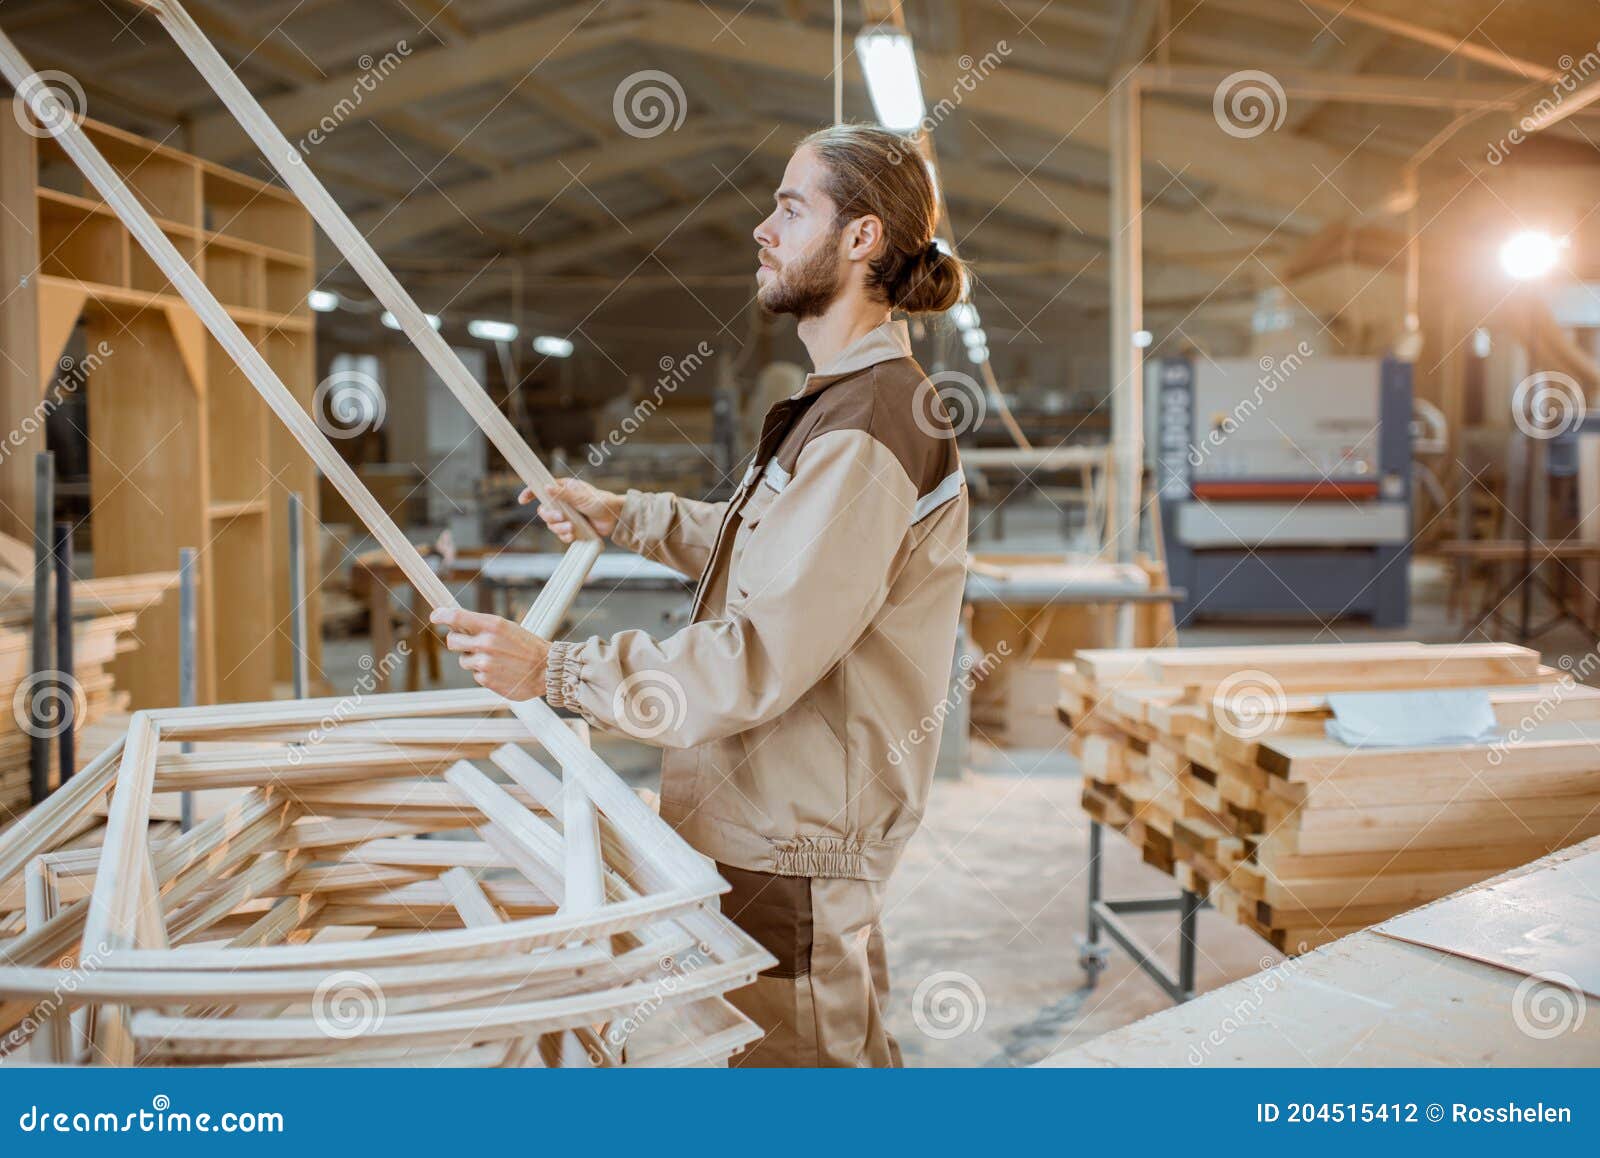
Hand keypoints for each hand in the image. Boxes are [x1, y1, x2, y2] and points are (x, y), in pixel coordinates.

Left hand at [431, 608, 550, 699]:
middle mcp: (486, 642)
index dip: (441, 615)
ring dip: (474, 660)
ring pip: (463, 660)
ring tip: (495, 660)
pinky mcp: (485, 679)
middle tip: (468, 643)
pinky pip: (475, 674)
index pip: (457, 617)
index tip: (436, 616)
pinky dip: (484, 673)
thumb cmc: (528, 647)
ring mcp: (485, 662)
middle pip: (452, 641)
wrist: (547, 670)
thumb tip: (457, 624)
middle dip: (457, 641)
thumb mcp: (507, 628)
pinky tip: (500, 671)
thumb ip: (483, 626)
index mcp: (492, 625)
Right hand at [521, 478, 622, 541]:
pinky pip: (561, 535)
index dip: (531, 493)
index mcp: (564, 489)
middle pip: (544, 511)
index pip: (542, 489)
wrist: (615, 518)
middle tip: (561, 518)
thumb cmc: (601, 502)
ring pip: (551, 525)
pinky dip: (566, 536)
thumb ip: (564, 493)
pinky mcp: (571, 528)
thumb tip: (546, 487)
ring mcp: (566, 516)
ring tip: (572, 528)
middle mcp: (563, 502)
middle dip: (550, 517)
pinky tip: (574, 534)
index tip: (523, 500)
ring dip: (560, 528)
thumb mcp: (582, 496)